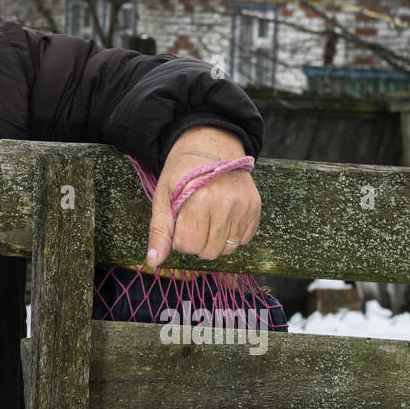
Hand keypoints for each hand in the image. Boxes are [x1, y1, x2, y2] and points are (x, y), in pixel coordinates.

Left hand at [144, 126, 260, 268]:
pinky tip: (222, 216)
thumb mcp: (164, 197)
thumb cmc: (183, 172)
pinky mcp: (256, 208)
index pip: (188, 245)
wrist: (211, 146)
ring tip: (208, 217)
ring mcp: (245, 206)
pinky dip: (231, 235)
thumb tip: (154, 262)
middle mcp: (227, 204)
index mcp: (200, 199)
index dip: (179, 238)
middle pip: (209, 252)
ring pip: (227, 250)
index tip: (179, 221)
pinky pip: (243, 241)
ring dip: (214, 240)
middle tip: (193, 219)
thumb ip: (160, 231)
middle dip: (196, 241)